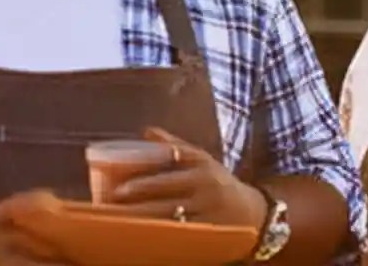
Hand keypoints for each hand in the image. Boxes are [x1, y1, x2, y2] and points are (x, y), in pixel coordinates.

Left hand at [106, 127, 267, 229]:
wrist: (255, 213)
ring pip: (169, 216)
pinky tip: (142, 238)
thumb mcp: (203, 161)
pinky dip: (160, 236)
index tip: (117, 188)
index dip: (142, 178)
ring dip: (143, 219)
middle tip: (112, 204)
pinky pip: (180, 235)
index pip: (168, 167)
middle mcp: (206, 185)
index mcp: (202, 164)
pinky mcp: (210, 233)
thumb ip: (176, 147)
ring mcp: (209, 210)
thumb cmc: (219, 184)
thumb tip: (147, 131)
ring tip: (119, 222)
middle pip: (165, 193)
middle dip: (137, 200)